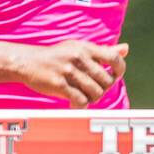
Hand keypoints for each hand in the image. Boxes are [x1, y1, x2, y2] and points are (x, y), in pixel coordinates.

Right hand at [14, 40, 128, 107]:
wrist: (27, 62)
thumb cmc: (57, 56)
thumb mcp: (78, 48)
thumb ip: (103, 51)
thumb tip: (126, 49)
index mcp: (85, 47)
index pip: (114, 58)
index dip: (119, 70)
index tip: (114, 76)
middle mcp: (78, 57)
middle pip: (106, 81)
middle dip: (103, 89)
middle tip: (93, 90)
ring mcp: (68, 71)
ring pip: (96, 92)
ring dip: (92, 98)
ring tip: (84, 96)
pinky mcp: (59, 84)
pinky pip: (80, 100)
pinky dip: (80, 105)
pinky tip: (74, 103)